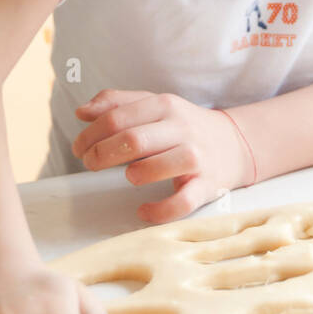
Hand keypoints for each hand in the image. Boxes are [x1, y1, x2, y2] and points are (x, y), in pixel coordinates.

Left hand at [72, 89, 254, 222]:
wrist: (234, 144)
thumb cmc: (182, 126)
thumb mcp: (153, 105)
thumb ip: (116, 103)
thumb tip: (82, 111)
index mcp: (164, 105)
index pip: (117, 118)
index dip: (89, 135)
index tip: (78, 149)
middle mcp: (181, 128)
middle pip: (133, 140)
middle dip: (102, 154)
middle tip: (90, 164)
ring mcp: (196, 157)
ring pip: (160, 166)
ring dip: (135, 174)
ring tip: (128, 177)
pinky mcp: (207, 185)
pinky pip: (182, 202)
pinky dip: (159, 211)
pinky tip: (144, 210)